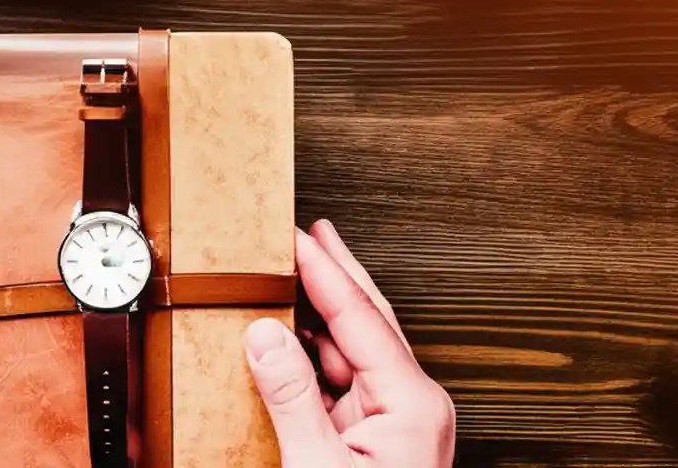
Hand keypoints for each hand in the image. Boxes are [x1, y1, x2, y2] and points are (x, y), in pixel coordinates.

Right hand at [245, 220, 454, 467]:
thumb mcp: (317, 464)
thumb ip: (291, 397)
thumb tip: (265, 335)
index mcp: (411, 404)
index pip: (359, 316)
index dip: (323, 270)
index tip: (295, 237)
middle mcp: (412, 406)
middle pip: (367, 320)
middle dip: (337, 273)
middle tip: (312, 233)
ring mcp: (397, 422)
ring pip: (352, 350)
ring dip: (318, 315)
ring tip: (290, 281)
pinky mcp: (378, 439)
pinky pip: (342, 382)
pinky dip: (313, 356)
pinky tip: (291, 340)